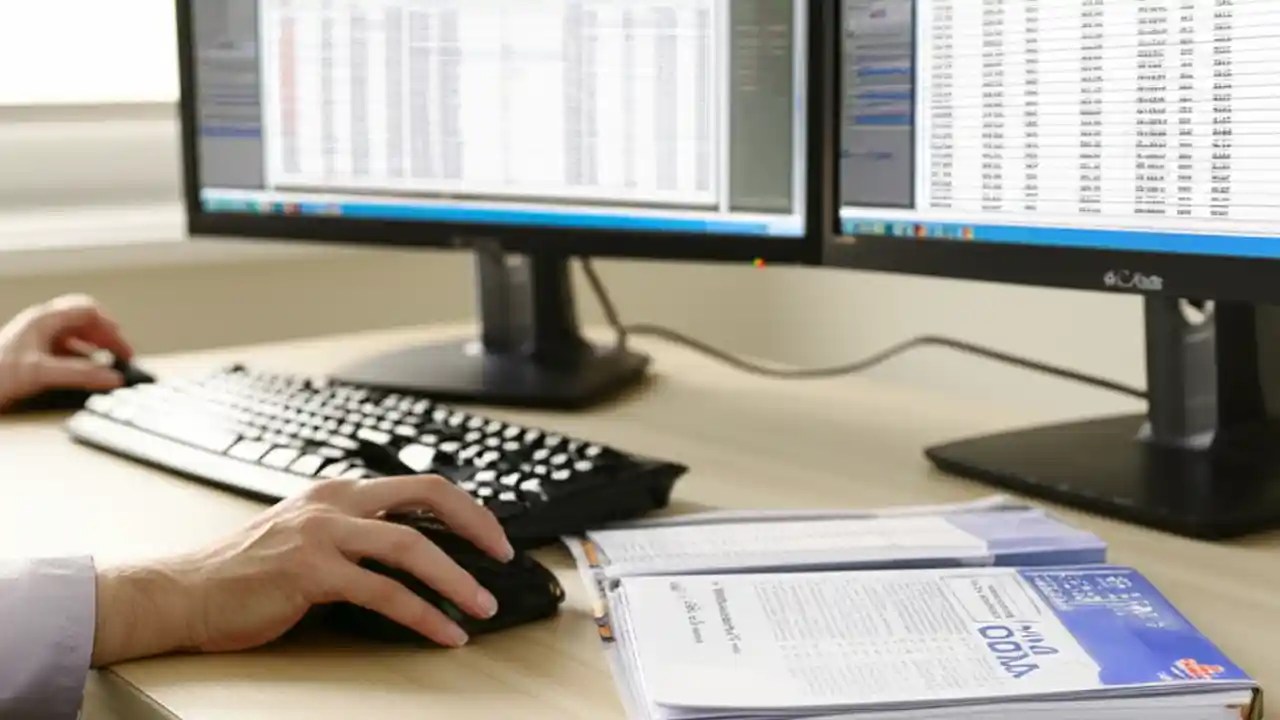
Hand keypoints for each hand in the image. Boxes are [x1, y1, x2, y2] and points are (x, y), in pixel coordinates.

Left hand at [0, 294, 133, 410]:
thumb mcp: (41, 373)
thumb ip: (80, 374)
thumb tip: (113, 377)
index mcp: (44, 320)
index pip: (87, 310)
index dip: (108, 326)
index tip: (122, 346)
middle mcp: (41, 325)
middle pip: (84, 322)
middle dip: (106, 337)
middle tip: (121, 356)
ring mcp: (36, 339)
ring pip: (76, 336)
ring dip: (95, 348)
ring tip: (108, 364)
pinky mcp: (33, 354)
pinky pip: (66, 351)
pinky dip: (82, 359)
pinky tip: (86, 373)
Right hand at [91, 476, 514, 665]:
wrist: (187, 591)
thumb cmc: (247, 571)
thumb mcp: (309, 535)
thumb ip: (358, 534)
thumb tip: (422, 554)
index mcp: (340, 490)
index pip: (420, 484)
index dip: (467, 507)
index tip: (494, 534)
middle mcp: (336, 502)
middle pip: (428, 496)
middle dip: (477, 525)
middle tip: (504, 557)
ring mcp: (322, 533)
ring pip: (411, 545)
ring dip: (457, 578)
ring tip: (482, 605)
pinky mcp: (310, 572)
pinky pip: (383, 592)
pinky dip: (422, 614)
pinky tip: (442, 632)